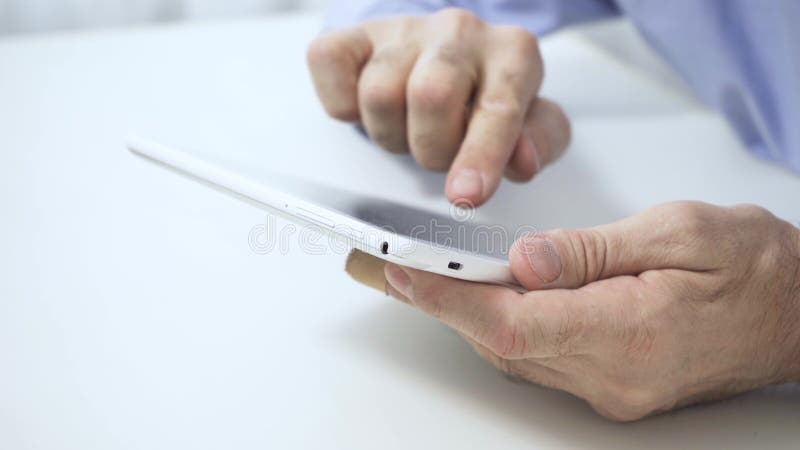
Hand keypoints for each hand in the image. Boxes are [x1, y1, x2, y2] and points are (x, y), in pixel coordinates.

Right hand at [307, 8, 570, 205]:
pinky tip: (368, 107)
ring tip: (408, 130)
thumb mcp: (529, 124)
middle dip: (429, 148)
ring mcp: (404, 30)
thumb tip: (523, 161)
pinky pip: (329, 65)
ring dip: (389, 133)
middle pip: (430, 96)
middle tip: (437, 153)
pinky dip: (342, 103)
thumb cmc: (484, 98)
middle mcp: (460, 32)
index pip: (497, 108)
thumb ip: (539, 142)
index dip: (480, 156)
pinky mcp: (355, 34)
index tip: (464, 195)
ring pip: (378, 93)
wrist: (443, 58)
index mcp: (512, 54)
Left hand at [383, 201, 799, 420]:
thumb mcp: (681, 231)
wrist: (799, 315)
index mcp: (633, 331)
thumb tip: (525, 259)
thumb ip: (595, 250)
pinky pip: (539, 359)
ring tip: (423, 275)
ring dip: (466, 315)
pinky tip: (485, 299)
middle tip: (389, 267)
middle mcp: (615, 374)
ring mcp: (612, 389)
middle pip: (502, 343)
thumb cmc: (756, 267)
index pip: (516, 324)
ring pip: (514, 354)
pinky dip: (503, 328)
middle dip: (439, 304)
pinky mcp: (611, 387)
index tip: (405, 274)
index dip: (451, 301)